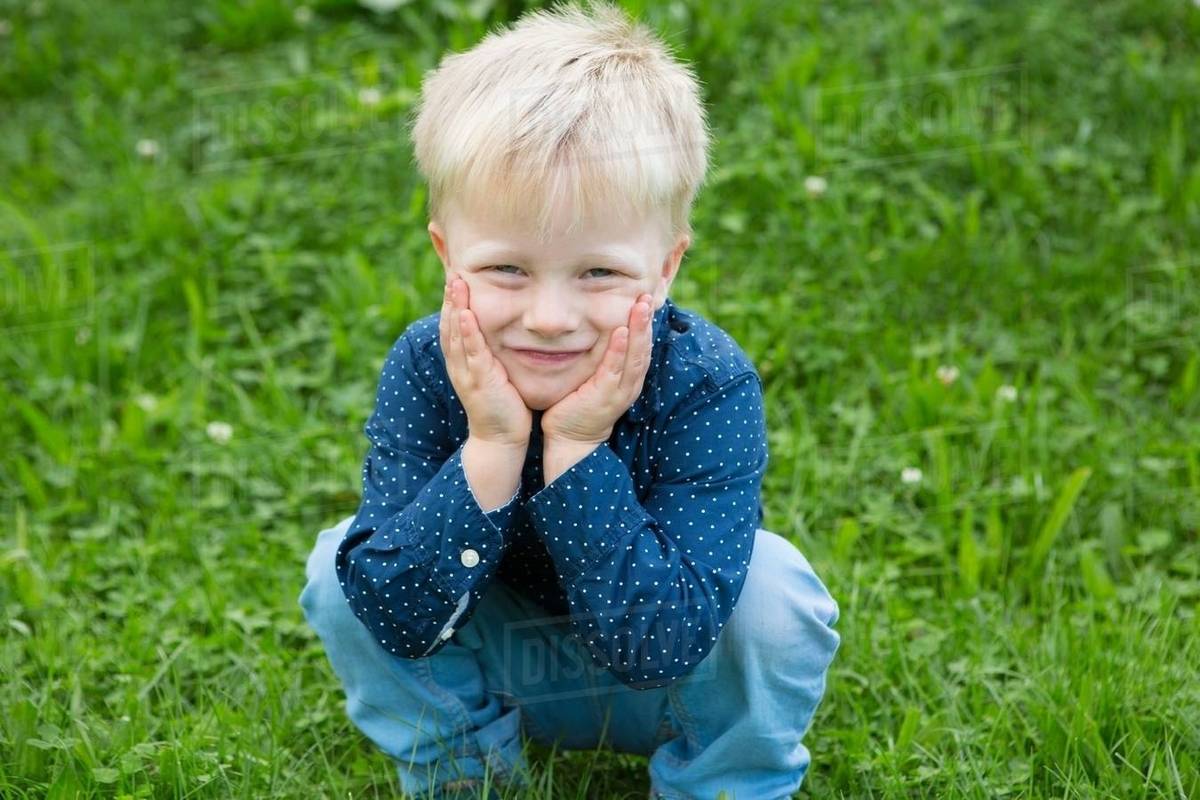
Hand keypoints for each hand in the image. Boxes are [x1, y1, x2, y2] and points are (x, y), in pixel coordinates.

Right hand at [439, 274, 532, 446]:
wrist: (501, 439)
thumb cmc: (504, 405)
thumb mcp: (495, 373)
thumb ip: (493, 353)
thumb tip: (504, 330)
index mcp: (463, 361)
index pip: (454, 325)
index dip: (453, 301)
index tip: (456, 277)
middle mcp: (459, 364)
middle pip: (450, 324)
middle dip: (450, 297)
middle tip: (452, 270)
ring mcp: (467, 373)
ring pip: (456, 335)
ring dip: (454, 308)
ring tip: (454, 283)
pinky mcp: (479, 381)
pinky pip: (471, 353)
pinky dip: (467, 333)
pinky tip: (466, 315)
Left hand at [541, 292, 653, 444]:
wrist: (569, 441)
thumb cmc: (578, 408)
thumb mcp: (595, 379)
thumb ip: (602, 359)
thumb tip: (599, 332)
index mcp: (628, 379)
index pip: (641, 347)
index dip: (646, 324)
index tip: (646, 300)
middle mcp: (629, 384)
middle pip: (643, 348)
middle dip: (646, 321)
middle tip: (648, 295)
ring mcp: (618, 391)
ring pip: (634, 356)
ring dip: (638, 330)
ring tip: (640, 306)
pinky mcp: (603, 396)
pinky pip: (614, 370)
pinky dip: (619, 350)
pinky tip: (620, 332)